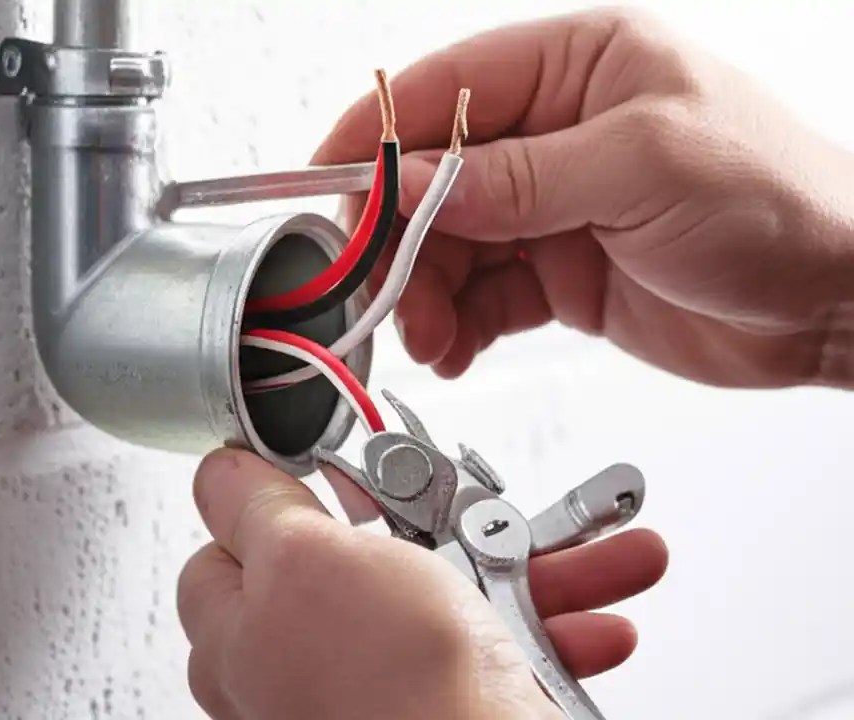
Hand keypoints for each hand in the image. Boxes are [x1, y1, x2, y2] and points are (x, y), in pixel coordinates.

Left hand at [178, 449, 667, 718]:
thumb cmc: (391, 692)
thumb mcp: (306, 559)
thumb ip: (254, 507)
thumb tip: (217, 473)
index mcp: (237, 636)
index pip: (226, 550)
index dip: (275, 502)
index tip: (325, 471)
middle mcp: (294, 672)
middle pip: (355, 563)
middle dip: (434, 523)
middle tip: (466, 507)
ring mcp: (370, 694)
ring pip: (440, 600)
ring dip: (521, 569)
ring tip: (576, 559)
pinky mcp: (439, 710)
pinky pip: (493, 650)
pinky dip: (546, 627)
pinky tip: (588, 621)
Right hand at [315, 9, 853, 388]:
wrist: (840, 305)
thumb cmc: (780, 203)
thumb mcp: (641, 169)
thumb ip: (515, 180)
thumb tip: (410, 184)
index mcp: (578, 65)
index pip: (444, 88)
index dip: (375, 138)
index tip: (327, 189)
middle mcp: (556, 129)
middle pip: (432, 178)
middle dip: (398, 239)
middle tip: (379, 291)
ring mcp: (554, 202)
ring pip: (448, 245)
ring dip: (424, 295)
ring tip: (431, 338)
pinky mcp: (559, 269)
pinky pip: (481, 294)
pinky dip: (458, 324)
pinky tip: (455, 347)